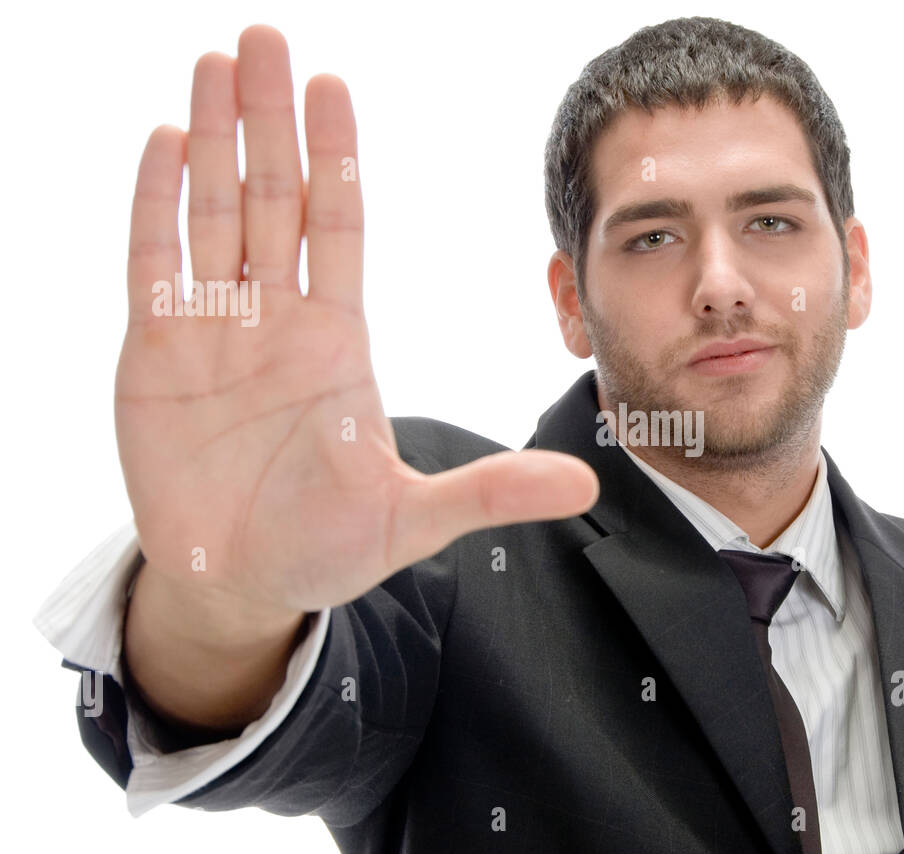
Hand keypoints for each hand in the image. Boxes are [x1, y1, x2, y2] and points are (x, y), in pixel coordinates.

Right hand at [115, 25, 597, 613]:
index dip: (337, 159)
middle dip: (270, 120)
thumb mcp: (415, 520)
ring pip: (213, 215)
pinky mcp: (154, 358)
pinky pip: (154, 267)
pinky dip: (155, 207)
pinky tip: (163, 145)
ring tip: (212, 65)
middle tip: (264, 39)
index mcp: (338, 343)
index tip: (334, 88)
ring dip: (211, 141)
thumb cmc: (327, 546)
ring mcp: (213, 334)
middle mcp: (277, 322)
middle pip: (274, 199)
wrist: (245, 585)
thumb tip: (585, 480)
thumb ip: (491, 490)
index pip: (339, 227)